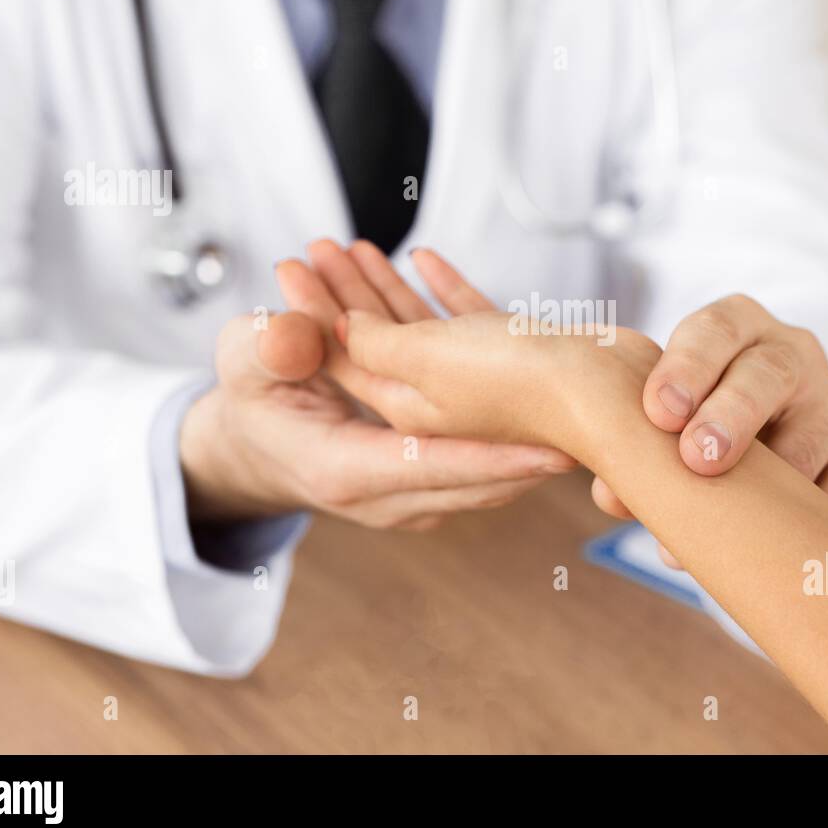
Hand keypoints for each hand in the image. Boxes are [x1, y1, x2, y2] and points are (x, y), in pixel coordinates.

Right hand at [266, 240, 582, 526]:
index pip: (434, 469)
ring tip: (561, 367)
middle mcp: (387, 495)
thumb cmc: (253, 395)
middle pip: (477, 477)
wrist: (259, 434)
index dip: (495, 459)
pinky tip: (539, 370)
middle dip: (528, 441)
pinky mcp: (431, 472)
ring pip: (485, 460)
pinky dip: (507, 410)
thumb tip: (297, 333)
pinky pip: (481, 445)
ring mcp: (413, 490)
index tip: (556, 450)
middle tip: (585, 410)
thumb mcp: (242, 362)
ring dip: (520, 416)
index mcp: (344, 472)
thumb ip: (266, 346)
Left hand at [280, 239, 659, 448]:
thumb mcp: (428, 361)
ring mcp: (476, 379)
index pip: (343, 360)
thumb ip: (376, 345)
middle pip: (374, 341)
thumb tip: (341, 329)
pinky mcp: (513, 358)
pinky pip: (464, 320)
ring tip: (354, 243)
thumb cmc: (524, 383)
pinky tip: (424, 257)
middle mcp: (437, 399)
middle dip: (342, 293)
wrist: (614, 396)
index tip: (288, 266)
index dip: (312, 312)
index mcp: (407, 410)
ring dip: (384, 285)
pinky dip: (441, 289)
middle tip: (313, 247)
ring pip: (415, 328)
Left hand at [590, 295, 827, 567]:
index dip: (686, 367)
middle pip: (772, 370)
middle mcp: (792, 351)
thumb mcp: (671, 413)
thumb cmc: (701, 415)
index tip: (660, 413)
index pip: (714, 329)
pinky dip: (815, 512)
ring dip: (773, 478)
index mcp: (736, 326)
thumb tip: (612, 495)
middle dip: (733, 414)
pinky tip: (781, 540)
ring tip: (728, 524)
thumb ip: (637, 444)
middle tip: (697, 459)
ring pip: (819, 428)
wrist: (777, 428)